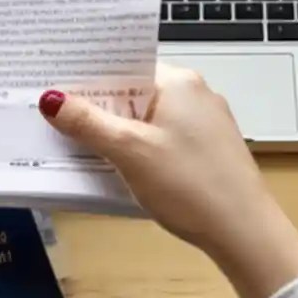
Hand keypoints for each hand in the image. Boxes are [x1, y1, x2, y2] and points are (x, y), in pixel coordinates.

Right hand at [40, 63, 297, 297]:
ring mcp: (204, 122)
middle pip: (133, 91)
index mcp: (178, 81)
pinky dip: (139, 149)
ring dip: (117, 133)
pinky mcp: (207, 149)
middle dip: (98, 109)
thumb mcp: (129, 151)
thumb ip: (88, 122)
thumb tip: (52, 98)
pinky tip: (122, 169)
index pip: (124, 65)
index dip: (88, 79)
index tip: (54, 91)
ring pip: (147, 118)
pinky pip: (162, 138)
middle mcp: (194, 94)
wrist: (244, 231)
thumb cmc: (192, 186)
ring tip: (83, 148)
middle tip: (58, 122)